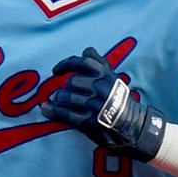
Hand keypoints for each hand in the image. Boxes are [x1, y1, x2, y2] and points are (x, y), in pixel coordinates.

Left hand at [40, 47, 168, 161]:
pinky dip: (52, 111)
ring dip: (58, 99)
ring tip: (56, 101)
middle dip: (64, 88)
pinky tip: (46, 109)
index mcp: (106, 74)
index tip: (56, 71)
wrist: (132, 125)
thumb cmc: (120, 100)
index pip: (81, 62)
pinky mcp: (89, 120)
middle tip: (62, 94)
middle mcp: (100, 87)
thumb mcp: (114, 78)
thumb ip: (100, 63)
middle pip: (70, 82)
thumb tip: (86, 50)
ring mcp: (94, 104)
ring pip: (65, 96)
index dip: (65, 64)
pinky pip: (64, 114)